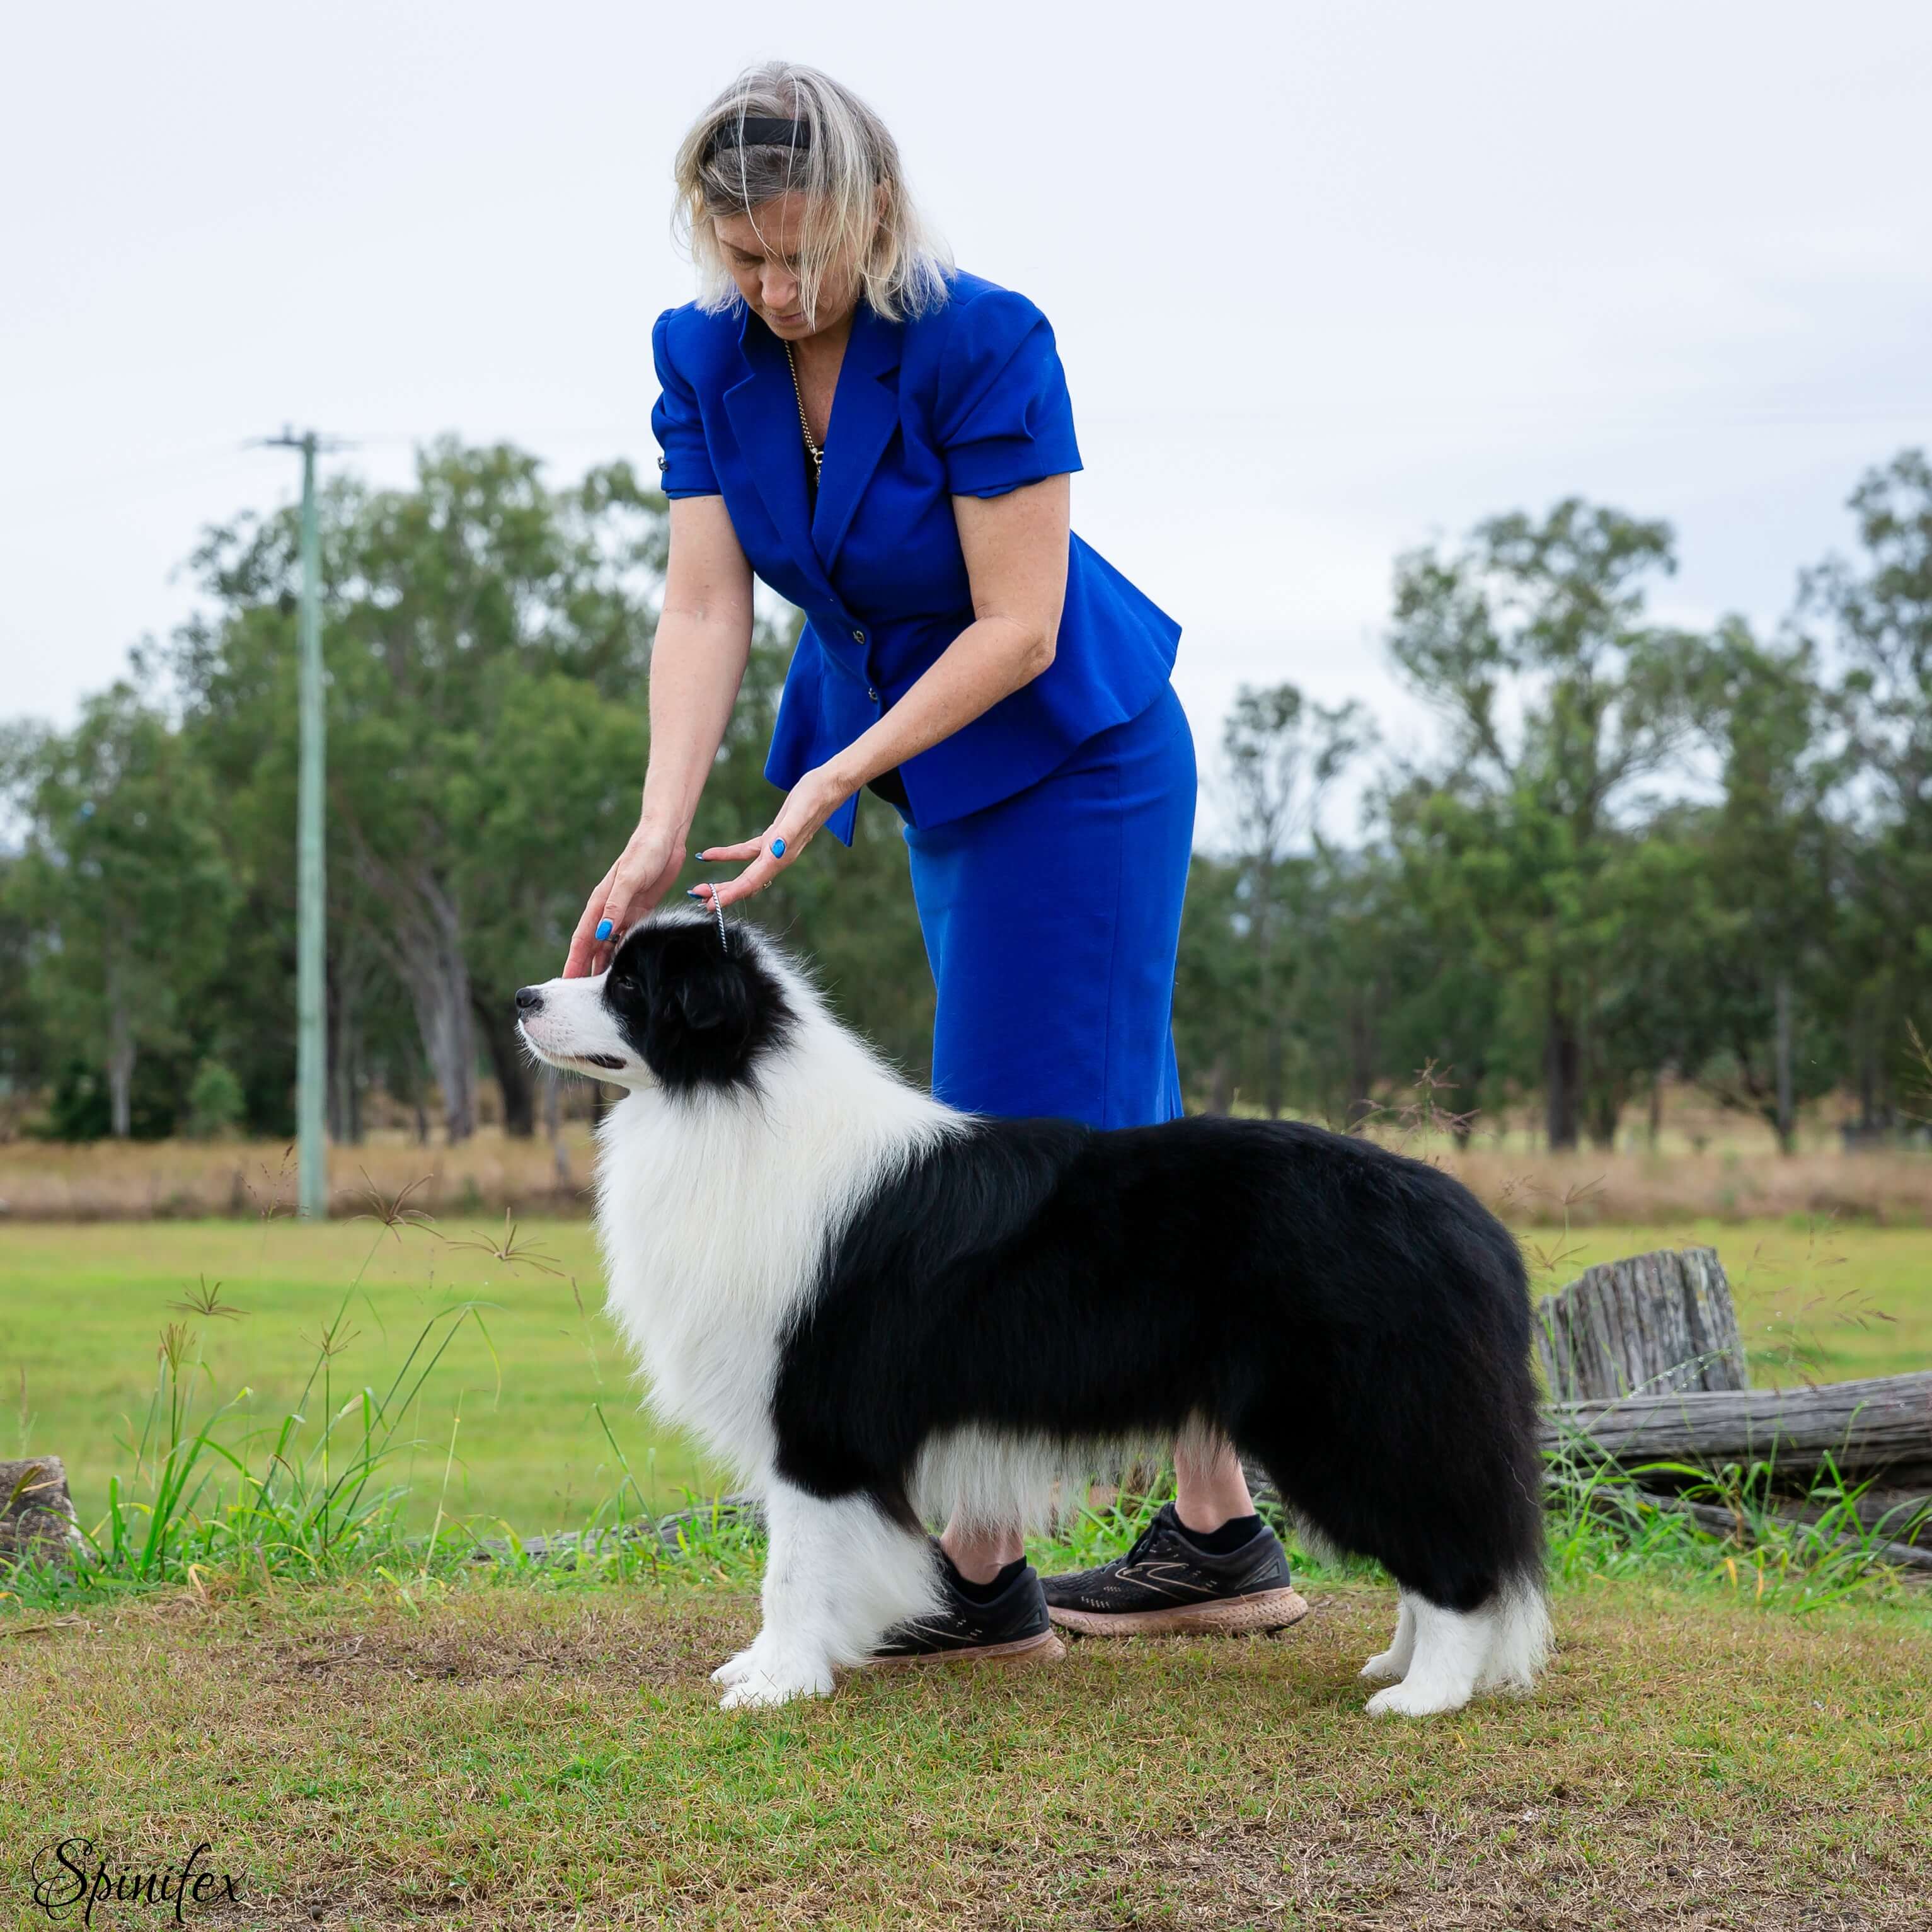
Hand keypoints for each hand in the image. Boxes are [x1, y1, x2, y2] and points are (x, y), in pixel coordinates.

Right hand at [563, 820, 686, 977]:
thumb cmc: (644, 852)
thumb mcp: (629, 879)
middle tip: (582, 999)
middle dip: (586, 971)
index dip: (573, 963)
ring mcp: (625, 912)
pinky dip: (628, 954)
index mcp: (600, 904)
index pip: (582, 940)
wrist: (665, 837)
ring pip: (612, 946)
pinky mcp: (641, 911)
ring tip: (604, 991)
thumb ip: (615, 906)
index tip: (565, 985)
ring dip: (607, 966)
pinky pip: (631, 938)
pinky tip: (629, 969)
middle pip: (594, 948)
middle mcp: (609, 911)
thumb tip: (602, 934)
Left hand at [690, 765, 851, 913]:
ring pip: (746, 872)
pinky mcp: (774, 837)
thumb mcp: (799, 815)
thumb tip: (774, 854)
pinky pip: (747, 852)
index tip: (711, 903)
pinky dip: (728, 855)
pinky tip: (710, 855)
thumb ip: (787, 836)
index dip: (731, 894)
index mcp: (781, 856)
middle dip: (723, 892)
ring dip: (725, 882)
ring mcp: (776, 849)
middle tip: (698, 897)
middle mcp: (778, 858)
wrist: (829, 786)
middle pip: (747, 883)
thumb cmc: (815, 798)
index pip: (752, 882)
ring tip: (702, 888)